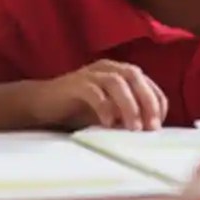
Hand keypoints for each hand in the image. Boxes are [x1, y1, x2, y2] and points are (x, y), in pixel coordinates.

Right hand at [31, 60, 167, 130]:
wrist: (41, 105)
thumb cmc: (78, 110)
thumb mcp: (109, 113)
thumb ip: (127, 116)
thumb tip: (149, 131)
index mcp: (120, 73)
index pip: (147, 83)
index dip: (157, 103)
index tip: (158, 126)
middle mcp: (107, 68)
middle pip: (135, 76)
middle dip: (147, 102)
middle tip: (151, 128)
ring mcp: (90, 74)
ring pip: (117, 81)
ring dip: (129, 105)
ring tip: (133, 128)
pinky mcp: (74, 83)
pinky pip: (93, 91)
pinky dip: (104, 107)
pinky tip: (107, 123)